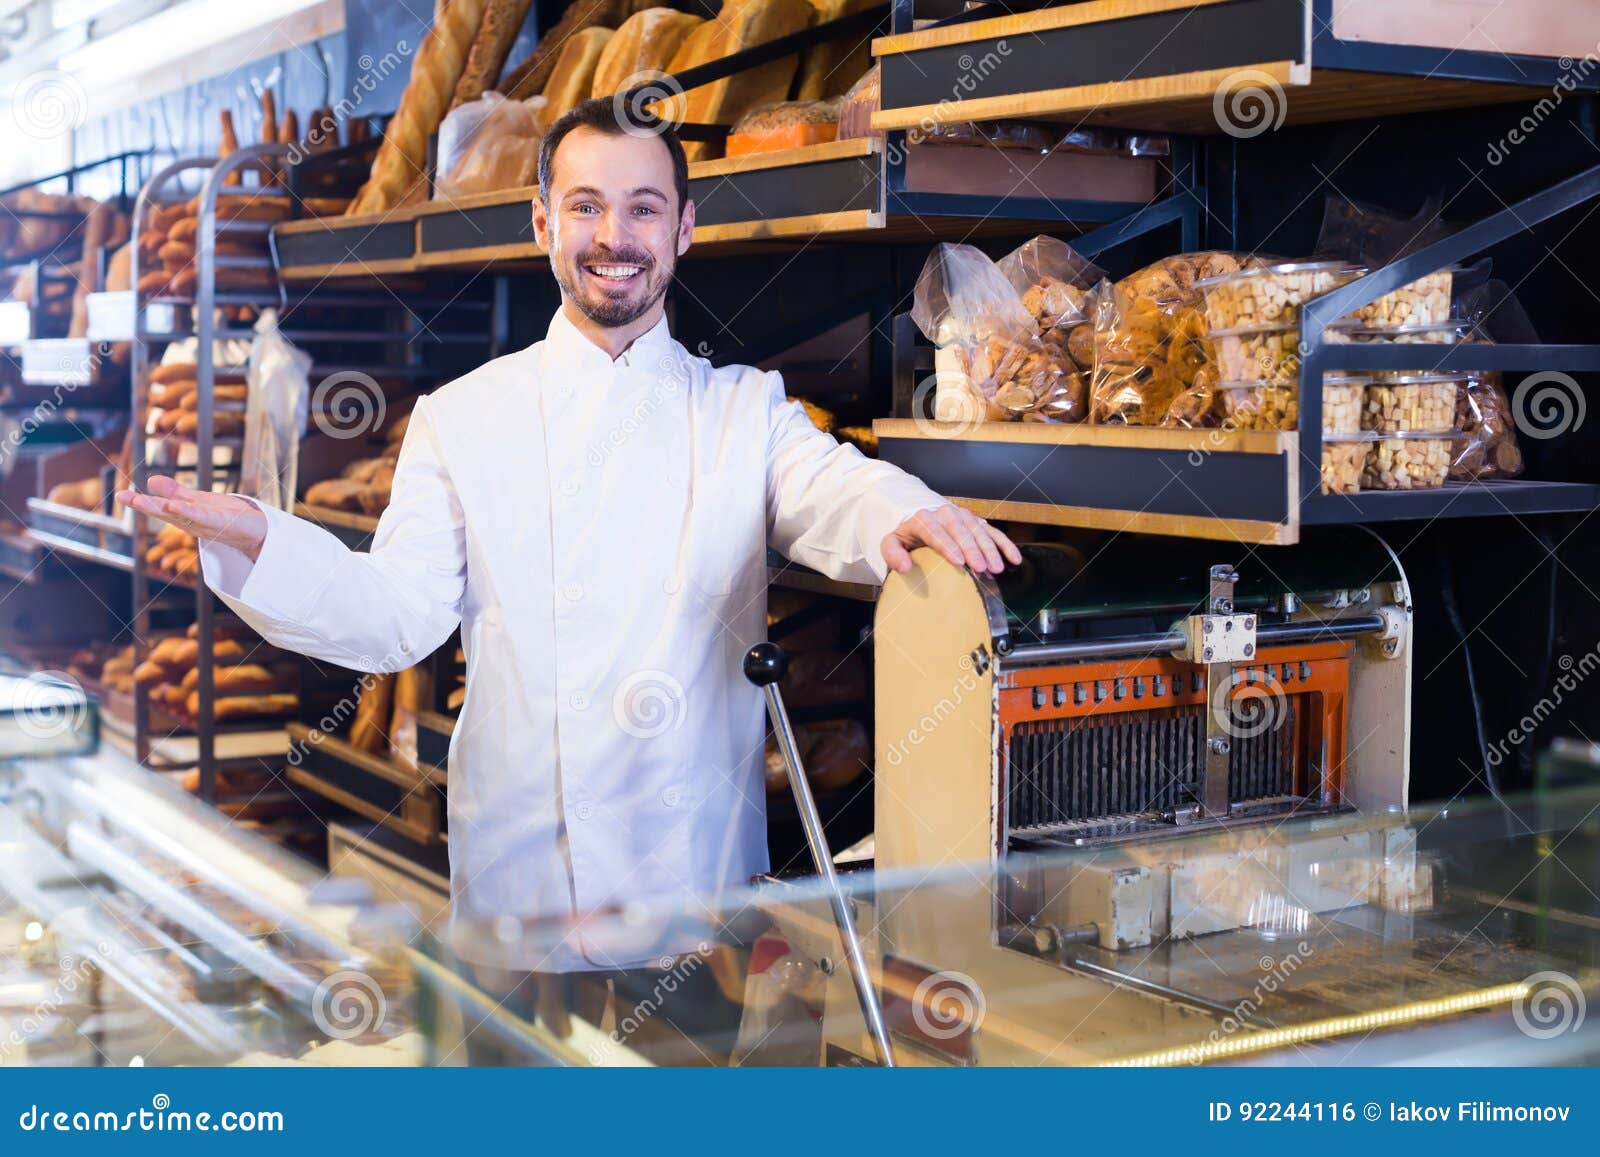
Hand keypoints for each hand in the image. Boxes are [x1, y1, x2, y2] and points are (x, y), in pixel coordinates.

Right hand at [116, 475, 267, 562]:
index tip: (119, 495)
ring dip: (162, 508)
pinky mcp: (223, 522)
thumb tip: (151, 480)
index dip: (141, 502)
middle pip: (166, 512)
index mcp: (185, 516)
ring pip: (181, 515)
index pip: (161, 508)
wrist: (257, 532)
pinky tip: (176, 505)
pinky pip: (204, 517)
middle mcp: (192, 522)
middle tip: (121, 497)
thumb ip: (175, 492)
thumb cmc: (226, 516)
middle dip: (145, 505)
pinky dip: (190, 512)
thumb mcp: (197, 502)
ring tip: (142, 500)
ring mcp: (207, 523)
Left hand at [882, 505, 1020, 575]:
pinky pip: (994, 532)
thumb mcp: (892, 543)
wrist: (921, 524)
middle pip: (961, 529)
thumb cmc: (908, 538)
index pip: (935, 530)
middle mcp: (945, 514)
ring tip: (996, 569)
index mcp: (923, 518)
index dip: (948, 545)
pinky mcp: (977, 523)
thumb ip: (892, 553)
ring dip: (990, 549)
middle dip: (973, 549)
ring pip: (979, 530)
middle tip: (981, 568)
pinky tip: (1014, 559)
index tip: (958, 562)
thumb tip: (904, 567)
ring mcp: (964, 517)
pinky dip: (1005, 544)